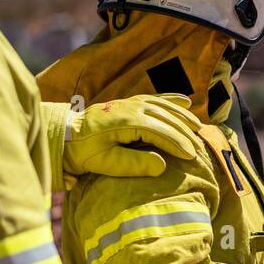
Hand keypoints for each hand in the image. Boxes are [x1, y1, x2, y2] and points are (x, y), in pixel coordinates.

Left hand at [61, 94, 199, 183]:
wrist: (64, 135)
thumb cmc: (83, 153)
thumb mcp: (105, 163)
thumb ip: (134, 164)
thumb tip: (163, 165)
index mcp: (127, 122)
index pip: (161, 131)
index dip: (178, 144)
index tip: (192, 157)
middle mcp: (131, 107)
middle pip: (166, 119)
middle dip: (185, 133)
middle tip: (199, 149)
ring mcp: (130, 102)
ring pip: (164, 106)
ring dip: (182, 116)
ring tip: (198, 127)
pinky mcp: (128, 103)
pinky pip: (155, 98)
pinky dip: (171, 100)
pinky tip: (185, 101)